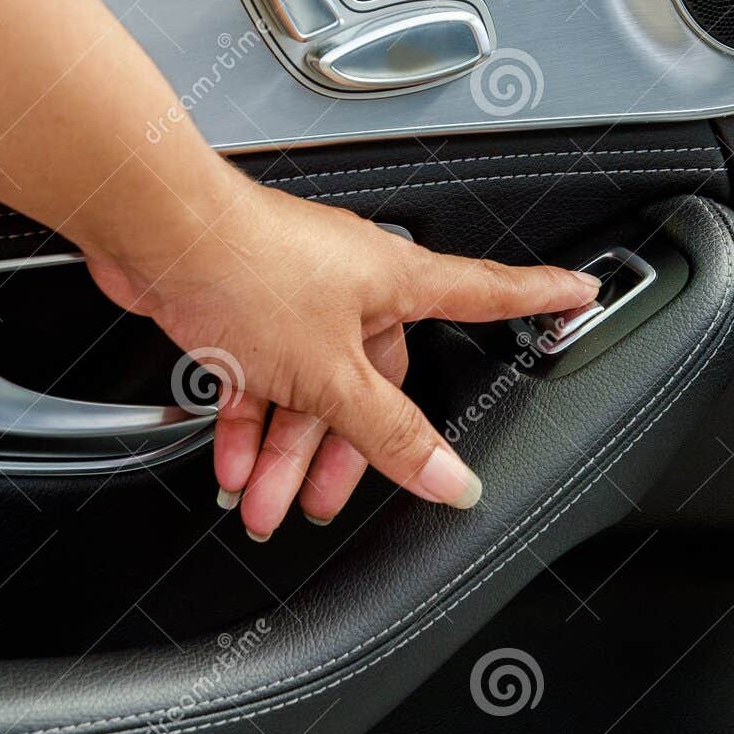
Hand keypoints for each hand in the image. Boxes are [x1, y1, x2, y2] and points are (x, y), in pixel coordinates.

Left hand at [79, 162, 599, 539]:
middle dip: (345, 450)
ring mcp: (298, 296)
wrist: (155, 231)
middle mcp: (352, 286)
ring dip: (285, 453)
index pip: (488, 293)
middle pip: (374, 380)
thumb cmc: (244, 263)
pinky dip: (247, 424)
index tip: (578, 293)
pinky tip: (230, 464)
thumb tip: (449, 477)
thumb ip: (389, 432)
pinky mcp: (246, 307)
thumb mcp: (329, 372)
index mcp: (396, 283)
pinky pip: (262, 378)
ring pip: (308, 388)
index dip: (538, 297)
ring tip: (261, 501)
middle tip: (322, 502)